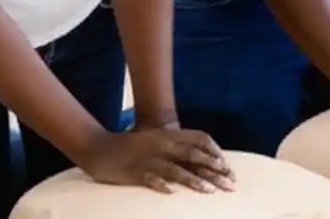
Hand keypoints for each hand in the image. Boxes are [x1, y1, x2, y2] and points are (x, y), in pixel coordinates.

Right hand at [79, 128, 234, 193]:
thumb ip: (176, 148)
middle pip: (193, 156)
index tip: (227, 166)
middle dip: (214, 170)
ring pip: (175, 169)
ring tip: (209, 191)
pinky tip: (171, 193)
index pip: (199, 138)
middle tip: (229, 183)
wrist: (99, 147)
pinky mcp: (134, 171)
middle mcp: (162, 145)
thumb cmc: (132, 147)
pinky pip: (149, 178)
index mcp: (169, 136)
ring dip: (193, 180)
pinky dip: (161, 185)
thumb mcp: (157, 141)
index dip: (215, 151)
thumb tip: (199, 160)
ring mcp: (148, 159)